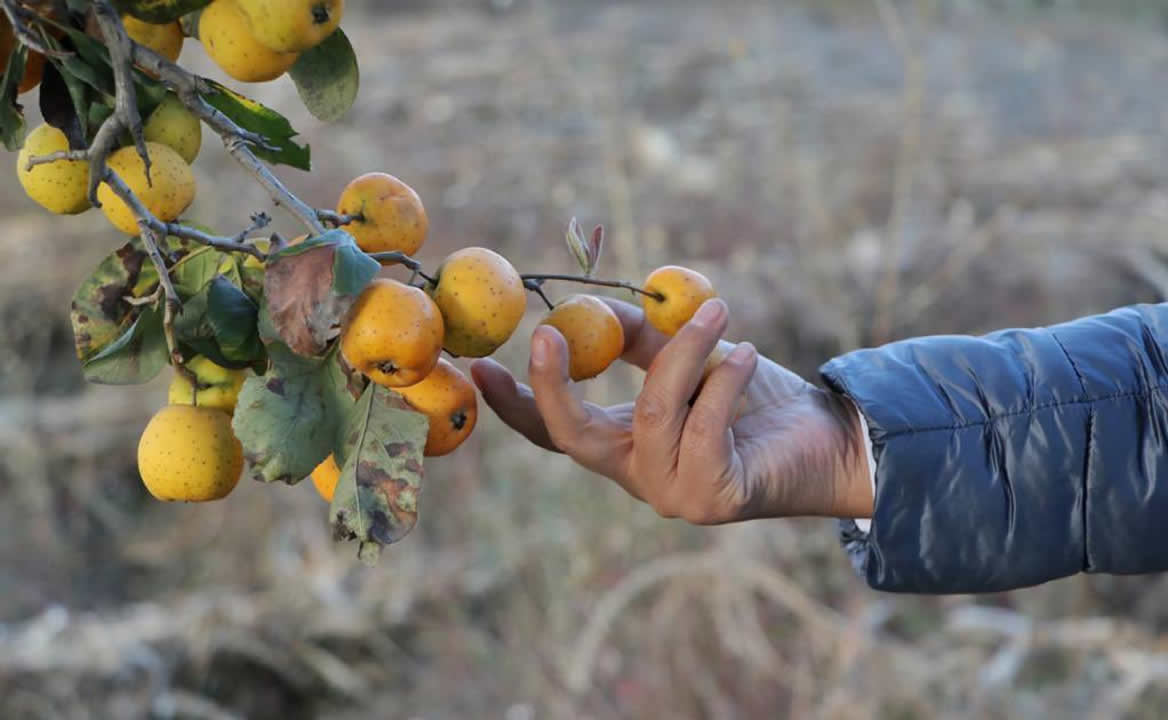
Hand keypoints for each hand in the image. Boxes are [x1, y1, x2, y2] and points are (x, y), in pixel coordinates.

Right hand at [469, 298, 873, 523]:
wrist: (825, 437)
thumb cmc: (753, 396)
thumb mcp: (687, 358)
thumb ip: (641, 339)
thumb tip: (592, 306)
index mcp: (622, 445)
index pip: (552, 432)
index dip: (513, 402)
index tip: (478, 362)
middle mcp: (637, 475)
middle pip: (573, 437)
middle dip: (555, 385)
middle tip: (551, 331)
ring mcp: (671, 493)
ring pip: (652, 411)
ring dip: (683, 352)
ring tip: (717, 313)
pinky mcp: (713, 497)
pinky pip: (704, 424)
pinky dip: (721, 377)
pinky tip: (745, 351)